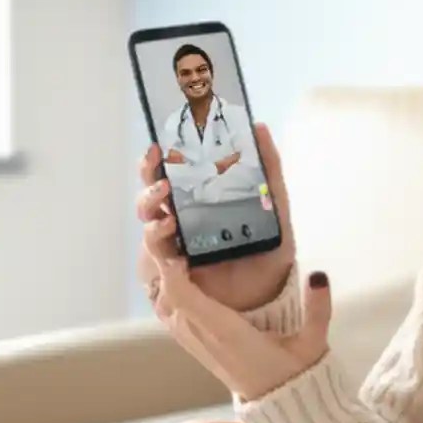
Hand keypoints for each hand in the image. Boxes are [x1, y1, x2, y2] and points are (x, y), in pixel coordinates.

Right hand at [136, 125, 294, 312]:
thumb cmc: (269, 249)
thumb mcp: (275, 206)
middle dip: (148, 178)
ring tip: (168, 207)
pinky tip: (171, 235)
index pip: (170, 173)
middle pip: (151, 194)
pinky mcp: (174, 273)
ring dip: (151, 209)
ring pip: (148, 222)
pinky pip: (154, 257)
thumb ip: (269, 169)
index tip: (159, 143)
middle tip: (160, 168)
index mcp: (199, 200)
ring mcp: (174, 246)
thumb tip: (260, 127)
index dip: (159, 158)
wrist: (272, 295)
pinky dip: (157, 243)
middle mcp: (181, 220)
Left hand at [149, 255, 331, 400]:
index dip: (171, 265)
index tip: (178, 238)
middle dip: (162, 257)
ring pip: (163, 301)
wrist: (281, 404)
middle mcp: (202, 335)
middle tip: (173, 225)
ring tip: (175, 241)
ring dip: (162, 272)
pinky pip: (169, 311)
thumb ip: (317, 309)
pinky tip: (179, 268)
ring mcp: (193, 341)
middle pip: (165, 292)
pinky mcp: (194, 343)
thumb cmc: (295, 372)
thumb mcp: (313, 342)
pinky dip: (167, 287)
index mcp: (225, 331)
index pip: (182, 294)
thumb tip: (318, 275)